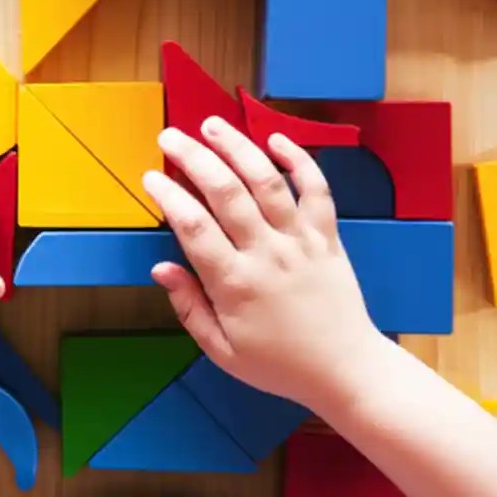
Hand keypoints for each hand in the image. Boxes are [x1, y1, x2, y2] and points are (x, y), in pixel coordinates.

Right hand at [142, 117, 390, 411]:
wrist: (345, 370)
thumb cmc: (278, 364)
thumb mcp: (221, 350)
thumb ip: (189, 307)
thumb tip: (160, 268)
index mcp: (235, 285)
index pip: (194, 227)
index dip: (169, 196)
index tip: (151, 176)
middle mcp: (267, 255)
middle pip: (226, 193)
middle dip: (194, 158)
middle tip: (171, 136)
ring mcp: (300, 241)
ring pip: (268, 181)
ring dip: (238, 147)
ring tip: (212, 125)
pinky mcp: (327, 236)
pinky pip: (316, 190)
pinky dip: (298, 160)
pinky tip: (276, 139)